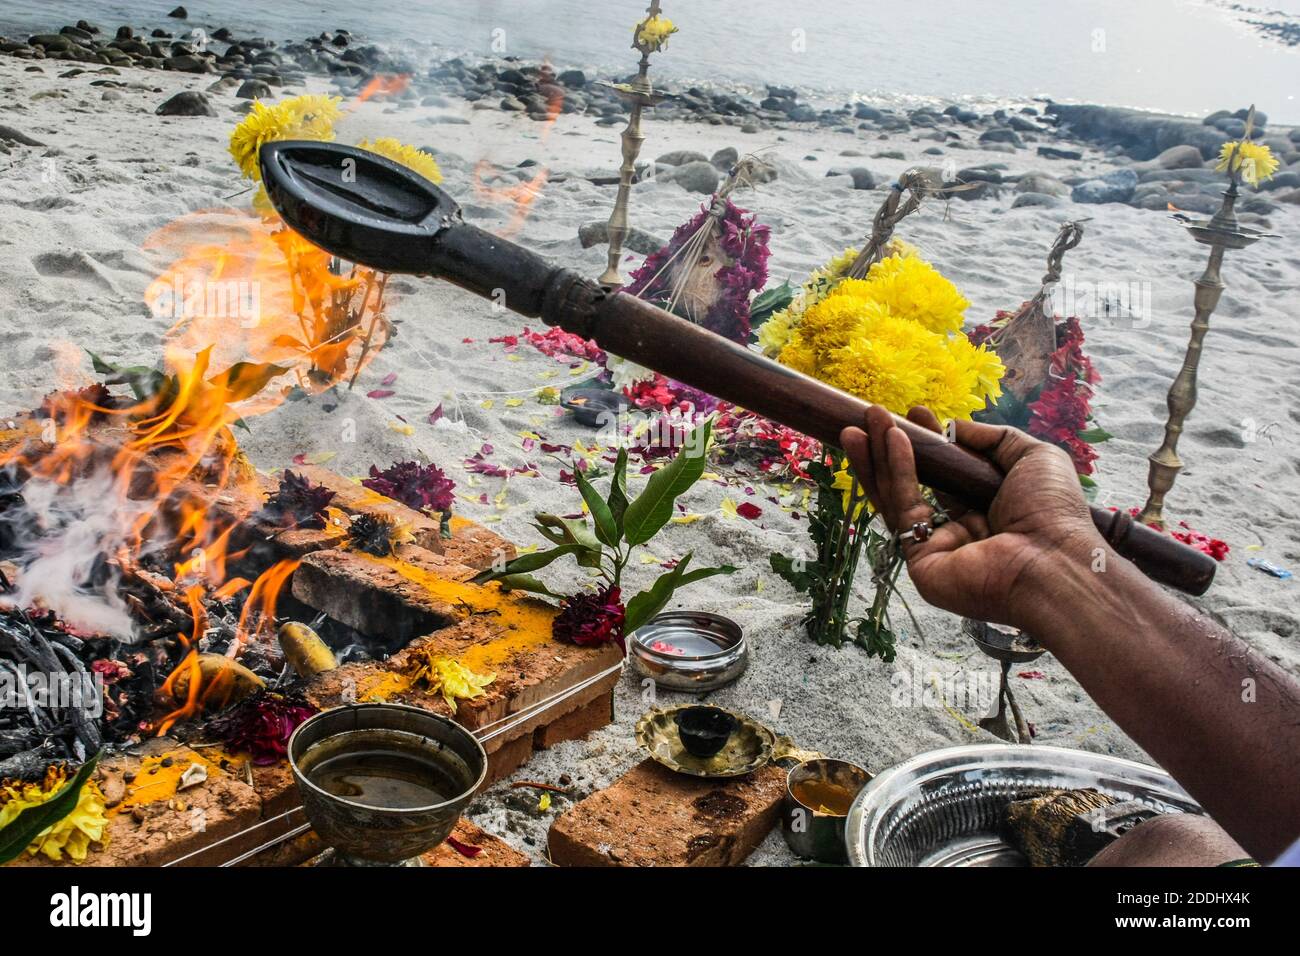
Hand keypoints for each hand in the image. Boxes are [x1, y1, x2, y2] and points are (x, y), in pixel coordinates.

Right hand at [840, 405, 1102, 632]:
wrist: (1053, 562)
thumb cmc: (1054, 512)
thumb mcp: (1034, 457)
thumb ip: (993, 438)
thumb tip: (952, 426)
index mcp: (988, 509)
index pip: (948, 475)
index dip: (930, 443)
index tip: (915, 414)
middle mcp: (960, 529)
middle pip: (915, 484)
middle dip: (891, 449)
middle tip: (873, 416)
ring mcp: (937, 547)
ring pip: (898, 497)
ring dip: (878, 459)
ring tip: (859, 426)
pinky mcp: (919, 562)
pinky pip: (903, 510)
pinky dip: (895, 473)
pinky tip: (892, 441)